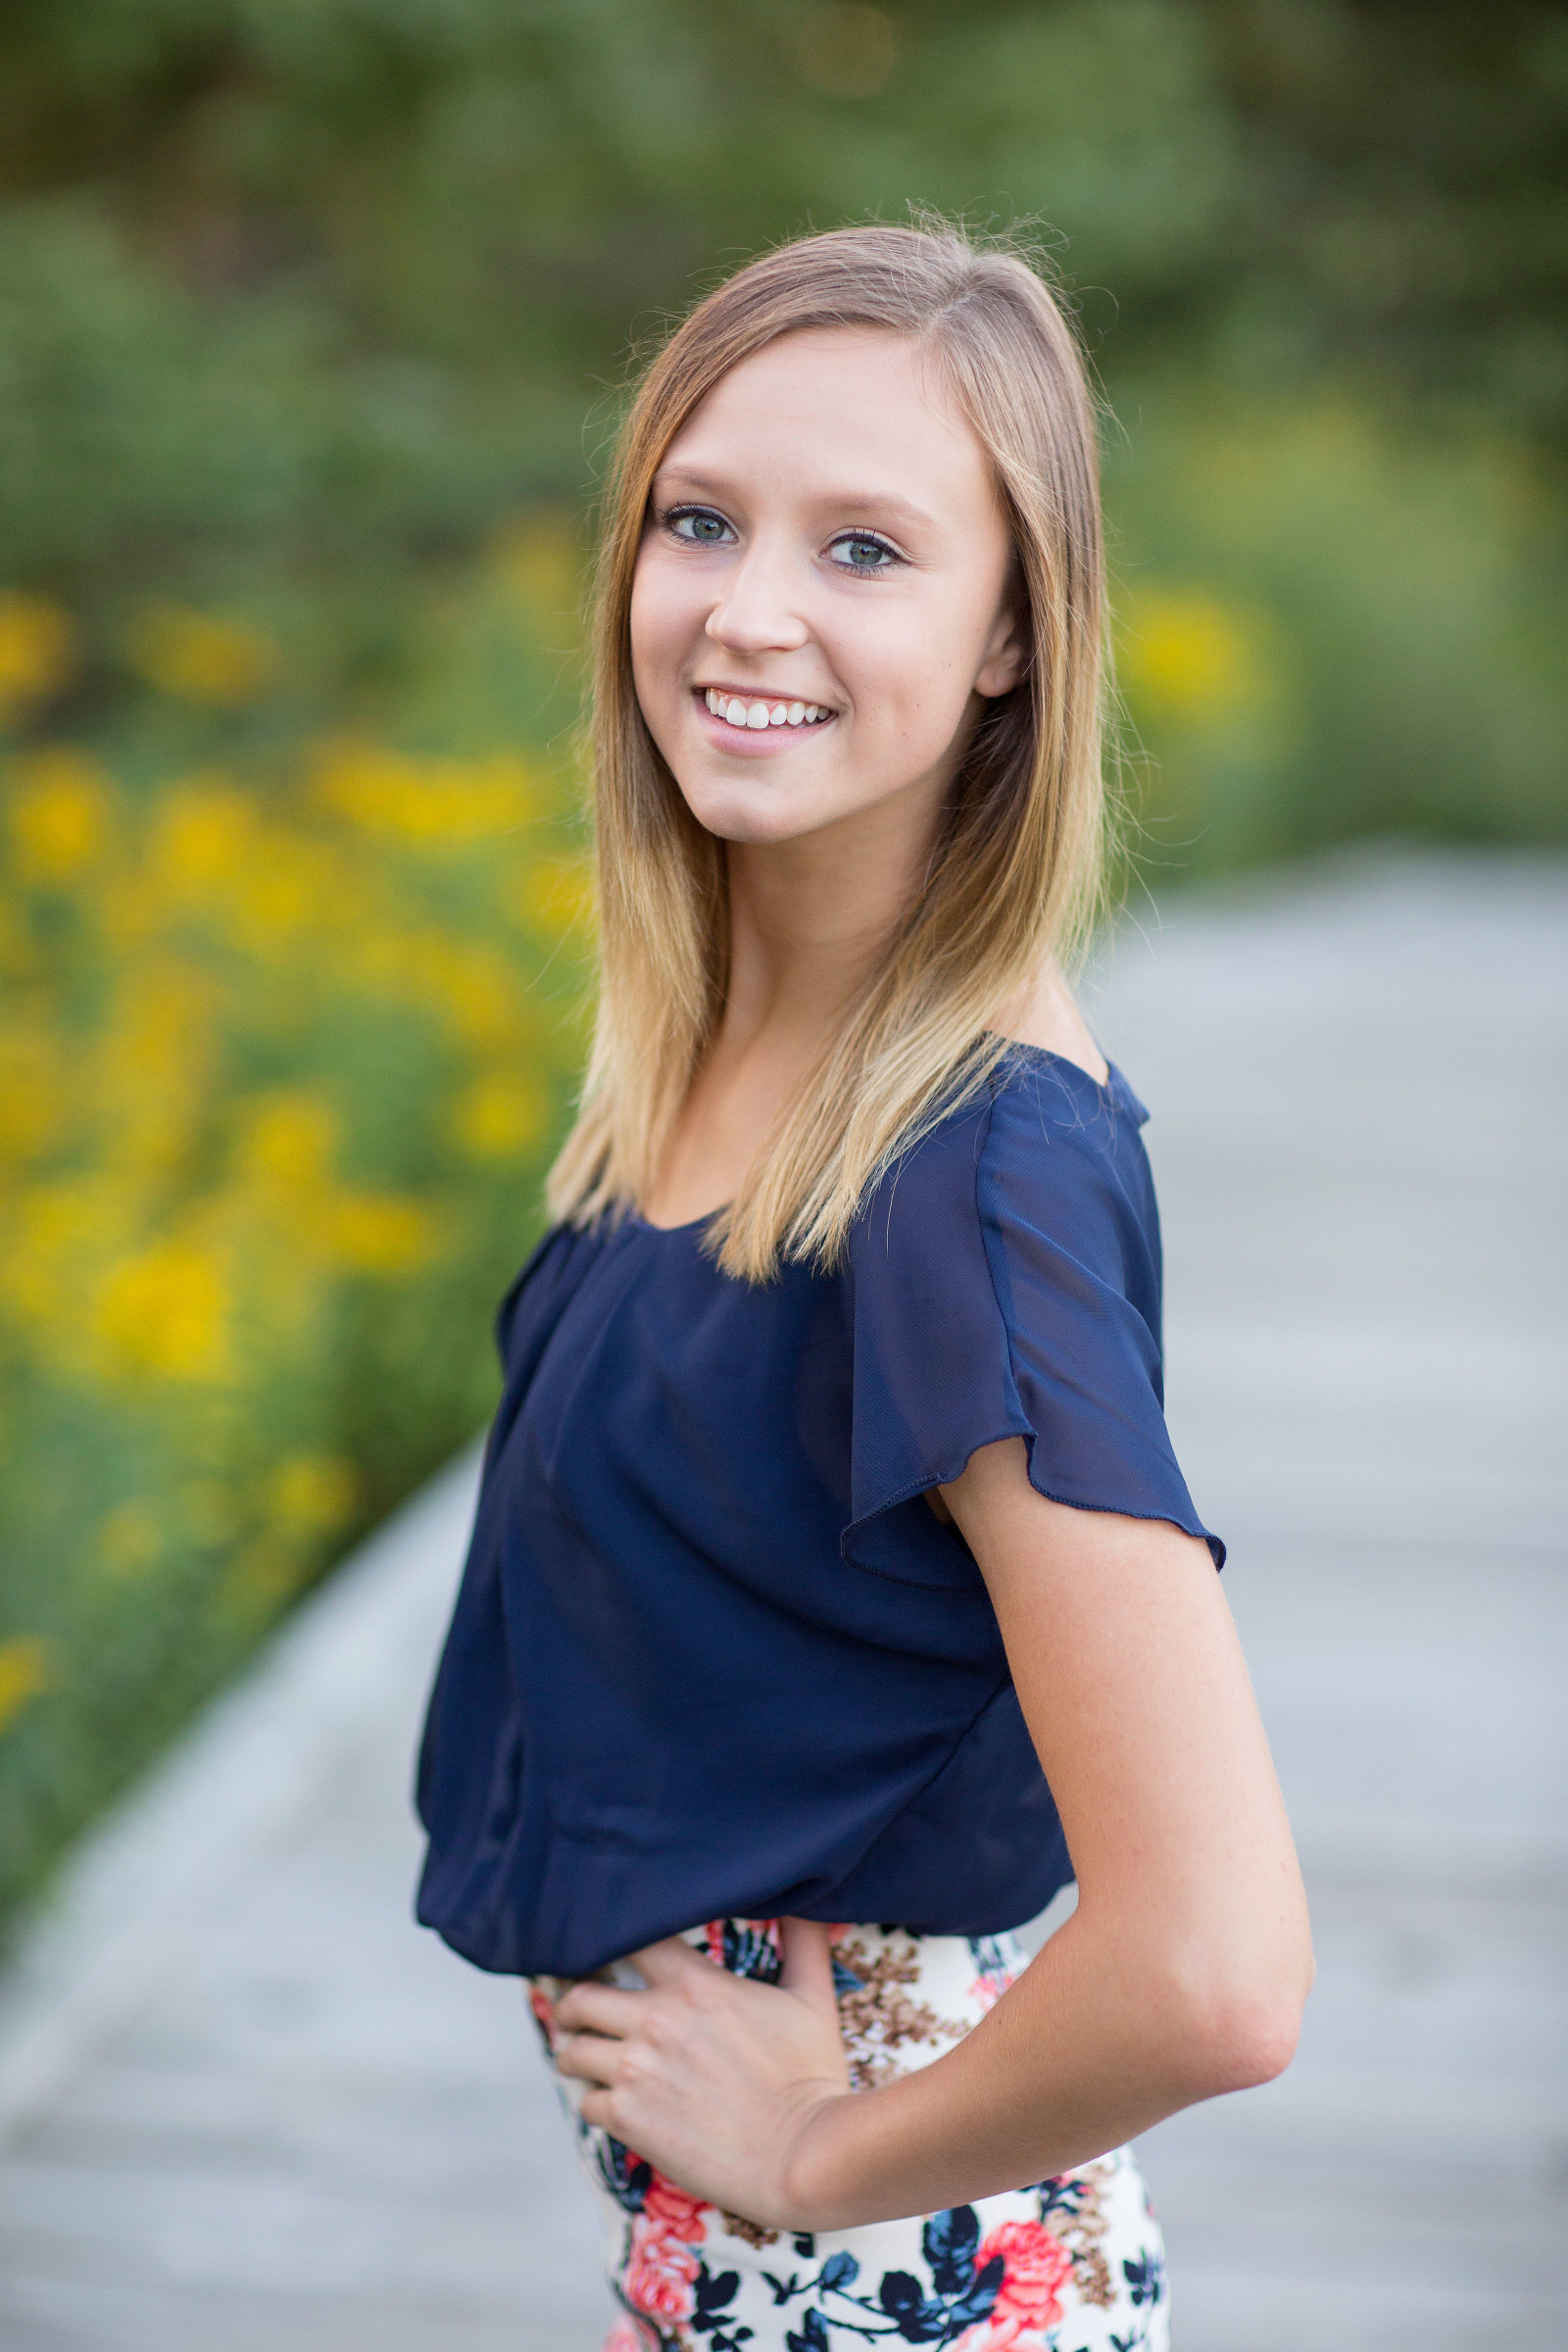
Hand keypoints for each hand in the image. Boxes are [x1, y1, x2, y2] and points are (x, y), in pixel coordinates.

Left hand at [552, 1919, 854, 2228]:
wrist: (802, 2157)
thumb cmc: (811, 2076)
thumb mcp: (813, 1997)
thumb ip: (802, 1940)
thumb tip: (805, 1903)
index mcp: (695, 1984)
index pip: (632, 1940)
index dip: (615, 1942)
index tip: (612, 1954)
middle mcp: (655, 2021)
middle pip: (580, 1996)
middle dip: (574, 2003)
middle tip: (579, 2013)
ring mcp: (637, 2071)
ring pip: (572, 2050)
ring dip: (577, 2054)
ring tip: (586, 2060)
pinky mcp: (629, 2119)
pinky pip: (586, 2103)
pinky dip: (596, 2103)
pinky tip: (613, 2105)